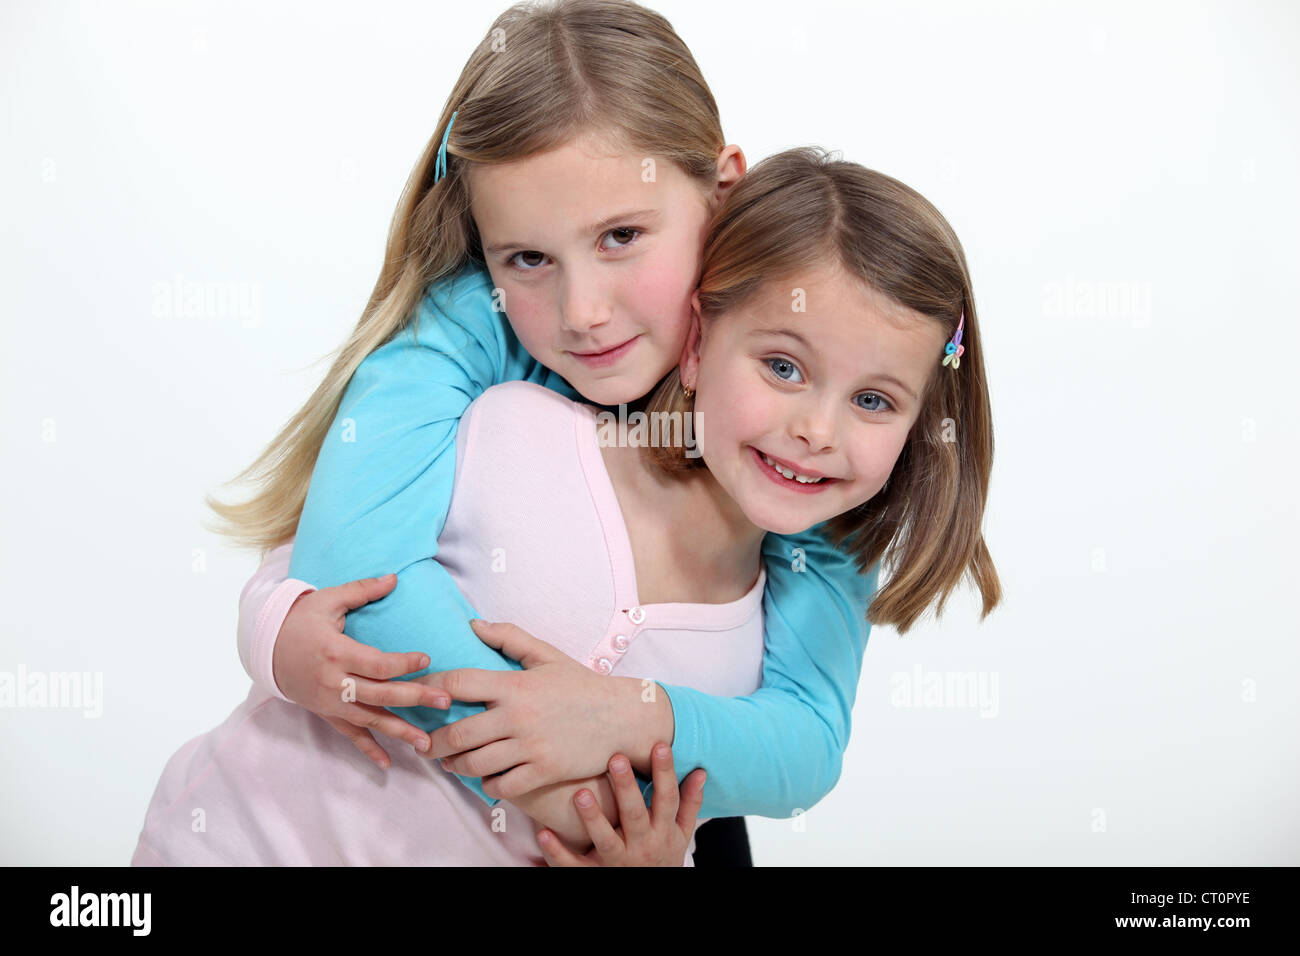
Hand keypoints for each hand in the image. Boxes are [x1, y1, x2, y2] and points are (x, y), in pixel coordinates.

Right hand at [272, 574, 450, 769]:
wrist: (266, 647)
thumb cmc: (301, 620)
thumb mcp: (328, 600)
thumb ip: (362, 590)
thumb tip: (394, 578)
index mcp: (335, 652)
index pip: (375, 664)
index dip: (402, 664)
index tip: (426, 660)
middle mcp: (333, 682)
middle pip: (379, 694)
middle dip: (415, 698)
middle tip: (445, 701)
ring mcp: (329, 702)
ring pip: (369, 720)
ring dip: (400, 732)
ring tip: (428, 744)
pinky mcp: (326, 713)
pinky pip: (349, 735)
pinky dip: (369, 750)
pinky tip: (388, 764)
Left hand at [418, 620, 657, 797]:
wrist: (623, 717)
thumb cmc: (582, 686)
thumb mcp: (547, 655)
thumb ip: (509, 637)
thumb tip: (473, 625)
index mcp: (515, 684)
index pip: (459, 683)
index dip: (431, 688)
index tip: (417, 694)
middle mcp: (518, 716)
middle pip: (458, 733)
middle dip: (432, 741)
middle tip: (423, 743)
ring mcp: (530, 746)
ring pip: (475, 764)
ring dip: (455, 765)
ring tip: (449, 762)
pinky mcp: (544, 770)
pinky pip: (502, 785)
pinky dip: (488, 785)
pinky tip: (485, 779)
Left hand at [536, 743, 704, 866]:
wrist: (653, 896)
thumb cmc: (663, 857)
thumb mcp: (680, 834)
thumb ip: (688, 803)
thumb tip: (700, 771)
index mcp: (663, 831)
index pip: (667, 798)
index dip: (665, 773)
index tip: (659, 745)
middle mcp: (642, 846)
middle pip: (635, 815)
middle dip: (626, 788)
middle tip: (615, 758)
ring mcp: (617, 862)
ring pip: (605, 840)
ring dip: (593, 818)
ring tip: (581, 793)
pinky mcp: (594, 875)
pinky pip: (573, 865)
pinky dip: (557, 852)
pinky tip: (544, 833)